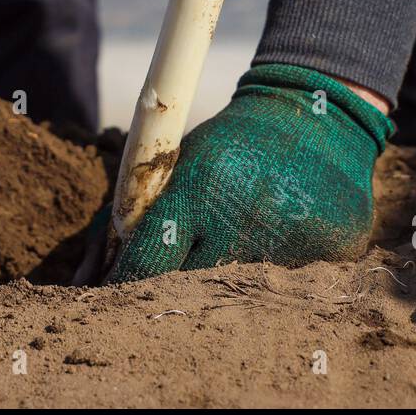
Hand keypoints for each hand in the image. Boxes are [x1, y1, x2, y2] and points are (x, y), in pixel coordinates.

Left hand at [108, 63, 392, 281]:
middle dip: (172, 293)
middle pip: (187, 293)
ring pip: (240, 297)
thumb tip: (83, 281)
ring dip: (228, 287)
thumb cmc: (232, 148)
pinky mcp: (332, 251)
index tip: (117, 296)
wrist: (317, 117)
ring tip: (238, 251)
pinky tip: (282, 244)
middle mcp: (244, 219)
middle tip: (174, 282)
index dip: (125, 288)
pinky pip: (289, 287)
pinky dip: (277, 277)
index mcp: (198, 191)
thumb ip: (130, 220)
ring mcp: (292, 240)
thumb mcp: (178, 166)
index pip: (145, 266)